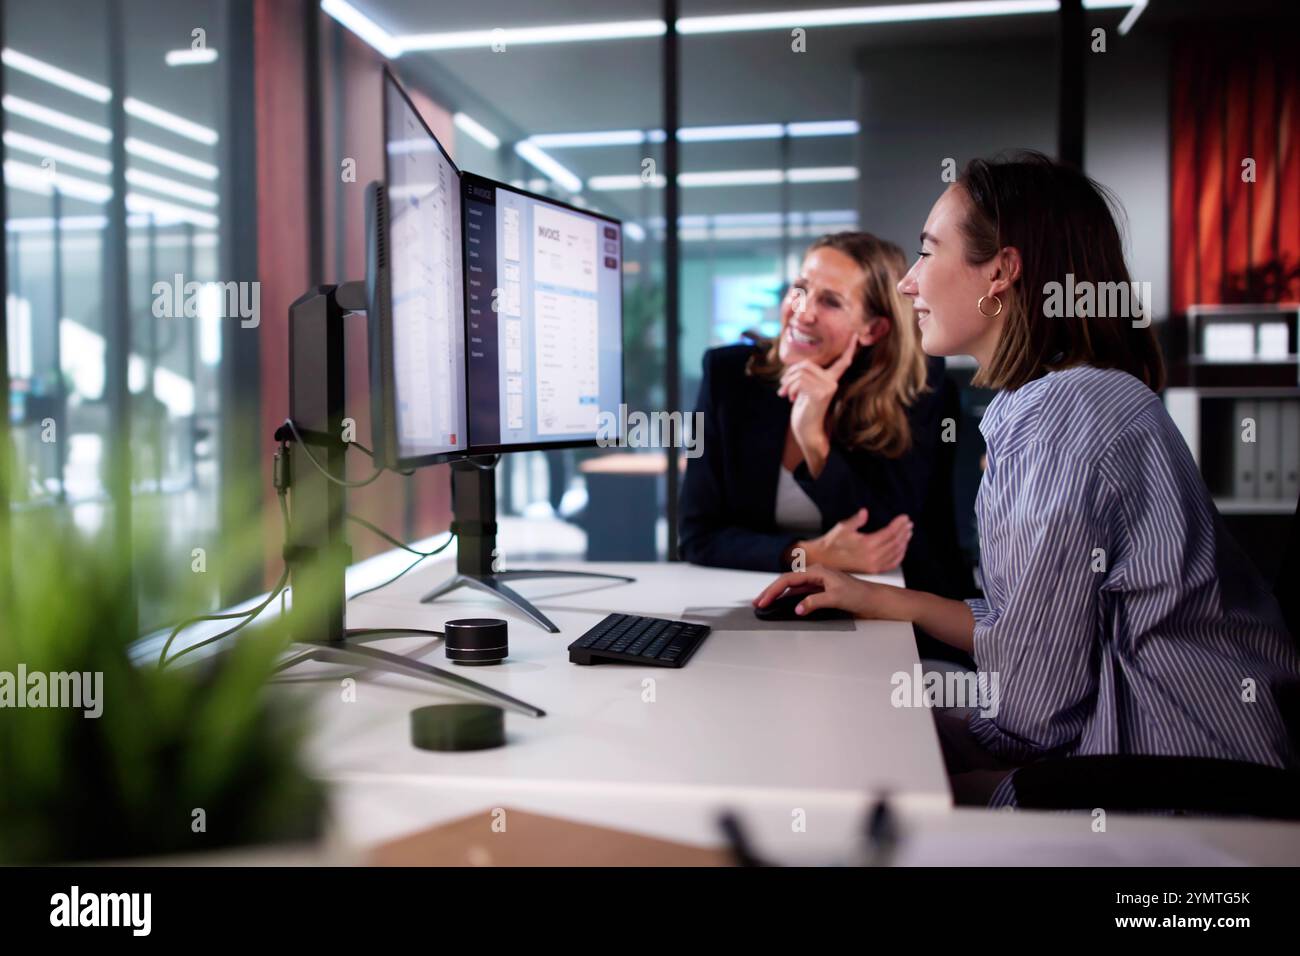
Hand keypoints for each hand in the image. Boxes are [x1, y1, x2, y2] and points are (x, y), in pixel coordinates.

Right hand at [752, 565, 878, 617]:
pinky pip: (801, 594)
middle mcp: (816, 575)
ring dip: (779, 595)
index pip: (788, 579)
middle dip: (771, 591)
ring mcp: (818, 583)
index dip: (773, 590)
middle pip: (787, 582)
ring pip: (793, 588)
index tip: (763, 600)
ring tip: (766, 603)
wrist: (875, 600)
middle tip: (758, 602)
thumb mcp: (836, 598)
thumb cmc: (860, 595)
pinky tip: (783, 604)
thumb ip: (815, 602)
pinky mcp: (821, 592)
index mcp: (817, 571)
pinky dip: (790, 599)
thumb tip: (798, 608)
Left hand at [777, 338, 856, 473]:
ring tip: (785, 393)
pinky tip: (790, 398)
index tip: (855, 336)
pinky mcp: (821, 394)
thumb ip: (806, 377)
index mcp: (831, 380)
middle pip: (806, 365)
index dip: (849, 349)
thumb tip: (794, 368)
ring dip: (787, 383)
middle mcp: (832, 382)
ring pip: (801, 373)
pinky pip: (800, 381)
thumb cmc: (805, 410)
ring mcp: (828, 388)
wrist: (807, 430)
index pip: (843, 362)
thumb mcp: (805, 390)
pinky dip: (790, 388)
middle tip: (782, 386)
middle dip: (789, 374)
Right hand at [801, 508, 911, 573]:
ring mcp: (874, 565)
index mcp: (867, 544)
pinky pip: (892, 563)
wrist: (824, 558)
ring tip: (908, 533)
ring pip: (896, 552)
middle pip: (895, 542)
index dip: (899, 524)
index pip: (890, 532)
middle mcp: (872, 556)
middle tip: (908, 523)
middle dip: (904, 531)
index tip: (905, 517)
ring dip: (904, 542)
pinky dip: (900, 555)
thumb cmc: (832, 542)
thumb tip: (865, 511)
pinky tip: (902, 549)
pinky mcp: (873, 570)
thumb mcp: (843, 527)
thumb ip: (857, 519)